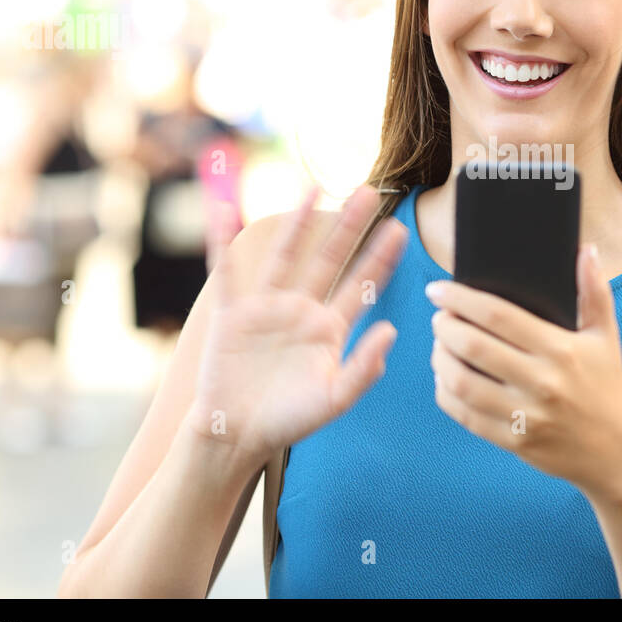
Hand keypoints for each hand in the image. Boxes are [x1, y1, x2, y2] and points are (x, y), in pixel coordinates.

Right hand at [185, 184, 407, 467]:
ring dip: (298, 222)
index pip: (362, 285)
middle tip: (371, 191)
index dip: (381, 258)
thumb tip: (392, 330)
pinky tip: (222, 207)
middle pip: (330, 258)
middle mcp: (302, 310)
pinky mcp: (232, 313)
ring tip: (314, 186)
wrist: (236, 434)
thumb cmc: (288, 421)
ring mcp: (267, 308)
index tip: (401, 230)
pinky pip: (226, 269)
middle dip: (350, 226)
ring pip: (286, 255)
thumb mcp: (334, 400)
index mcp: (330, 329)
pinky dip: (220, 238)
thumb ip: (363, 368)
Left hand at [426, 243, 621, 496]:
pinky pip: (465, 415)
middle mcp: (541, 382)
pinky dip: (446, 393)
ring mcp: (526, 415)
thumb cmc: (607, 385)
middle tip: (438, 317)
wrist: (617, 451)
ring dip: (439, 359)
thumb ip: (594, 290)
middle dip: (444, 327)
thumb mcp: (606, 336)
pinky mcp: (514, 441)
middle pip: (473, 346)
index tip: (438, 290)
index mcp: (561, 349)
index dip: (461, 299)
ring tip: (438, 345)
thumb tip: (584, 250)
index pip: (499, 316)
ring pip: (462, 382)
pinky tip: (445, 378)